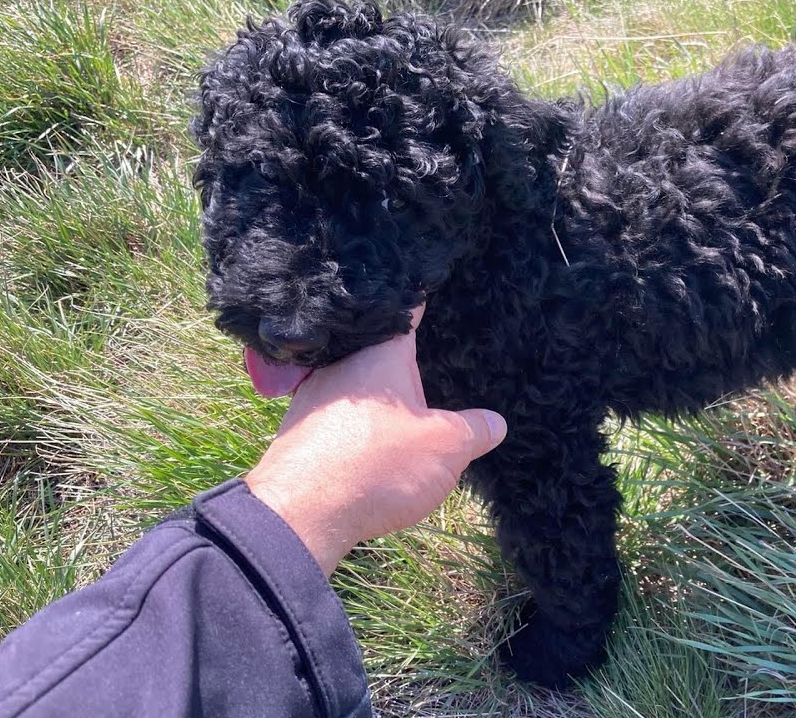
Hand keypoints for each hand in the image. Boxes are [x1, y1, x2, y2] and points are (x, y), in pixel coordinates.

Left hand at [244, 306, 506, 572]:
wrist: (300, 512)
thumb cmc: (377, 465)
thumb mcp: (445, 448)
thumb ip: (474, 430)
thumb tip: (496, 422)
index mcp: (379, 350)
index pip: (405, 310)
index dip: (420, 298)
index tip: (432, 284)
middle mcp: (340, 362)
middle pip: (376, 349)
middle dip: (401, 356)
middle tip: (431, 360)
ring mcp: (313, 395)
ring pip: (353, 383)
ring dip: (376, 394)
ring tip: (403, 408)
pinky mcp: (299, 429)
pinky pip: (335, 413)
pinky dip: (354, 421)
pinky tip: (369, 440)